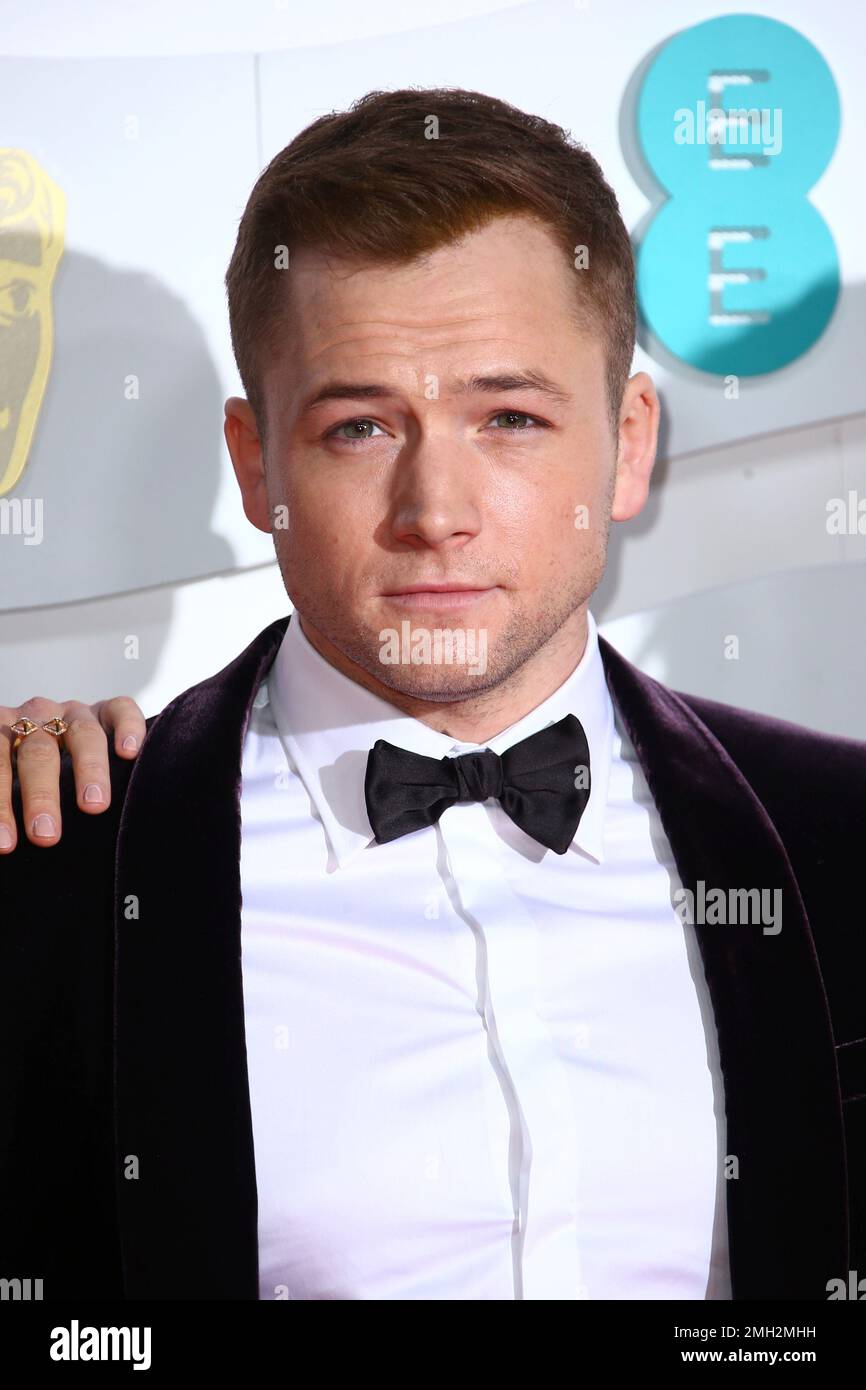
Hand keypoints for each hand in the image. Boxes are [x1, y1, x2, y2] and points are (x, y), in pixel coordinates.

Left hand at [0, 697, 145, 851]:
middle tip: (45, 835)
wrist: (55, 749)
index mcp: (2, 734)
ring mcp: (73, 711)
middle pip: (38, 752)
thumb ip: (7, 798)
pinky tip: (129, 753)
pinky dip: (127, 727)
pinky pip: (120, 710)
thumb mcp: (10, 786)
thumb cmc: (24, 783)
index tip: (7, 844)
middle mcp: (36, 717)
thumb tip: (4, 843)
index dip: (0, 803)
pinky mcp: (107, 709)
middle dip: (41, 795)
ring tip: (94, 807)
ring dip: (89, 769)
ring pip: (83, 733)